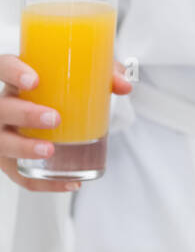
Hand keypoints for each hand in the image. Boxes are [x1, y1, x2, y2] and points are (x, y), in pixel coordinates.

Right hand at [0, 55, 133, 192]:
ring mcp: (4, 135)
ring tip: (49, 150)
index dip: (13, 73)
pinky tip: (69, 183)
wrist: (51, 115)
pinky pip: (22, 177)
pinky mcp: (11, 161)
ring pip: (3, 143)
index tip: (34, 80)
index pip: (3, 68)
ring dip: (24, 148)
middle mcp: (3, 107)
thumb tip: (124, 85)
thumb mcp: (83, 78)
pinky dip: (45, 183)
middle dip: (25, 115)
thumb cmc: (62, 93)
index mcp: (16, 80)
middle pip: (1, 109)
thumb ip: (105, 74)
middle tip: (54, 119)